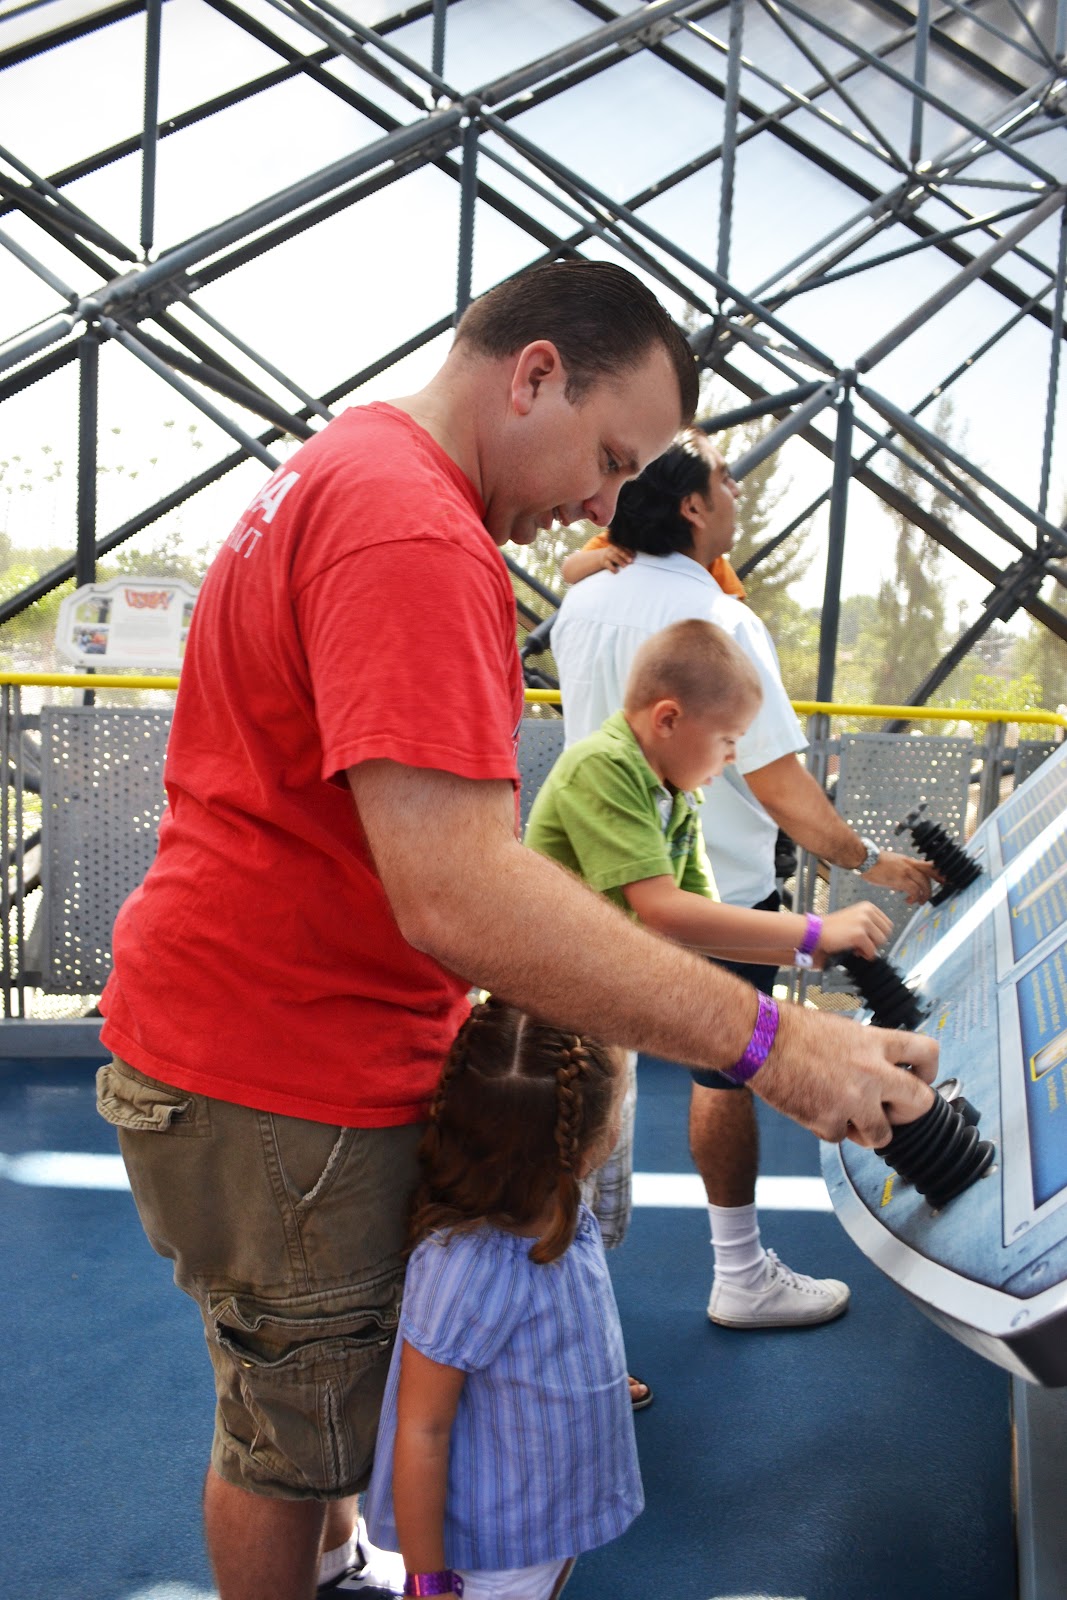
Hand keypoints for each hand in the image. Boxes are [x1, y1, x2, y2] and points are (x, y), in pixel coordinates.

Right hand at [600, 544, 633, 572]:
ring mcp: (607, 555)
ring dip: (619, 561)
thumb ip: (626, 552)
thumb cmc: (615, 554)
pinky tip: (616, 571)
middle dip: (625, 555)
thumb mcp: (618, 551)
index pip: (623, 546)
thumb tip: (635, 555)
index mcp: (616, 545)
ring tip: (625, 566)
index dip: (629, 550)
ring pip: (613, 557)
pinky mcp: (604, 562)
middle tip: (631, 561)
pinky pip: (608, 565)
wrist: (600, 557)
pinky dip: (612, 568)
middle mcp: (611, 549)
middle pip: (618, 550)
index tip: (634, 555)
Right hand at [752, 1001, 937, 1147]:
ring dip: (867, 1130)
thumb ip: (865, 1049)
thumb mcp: (839, 1028)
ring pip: (882, 1135)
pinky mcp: (828, 1121)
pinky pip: (839, 1137)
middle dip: (908, 1112)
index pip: (927, 1053)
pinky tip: (813, 1108)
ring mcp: (852, 1100)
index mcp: (874, 1042)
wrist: (757, 1039)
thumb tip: (878, 1066)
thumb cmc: (789, 1028)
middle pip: (921, 1103)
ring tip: (847, 1115)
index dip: (928, 1070)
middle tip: (891, 1111)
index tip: (919, 1078)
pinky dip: (827, 1128)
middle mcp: (872, 1073)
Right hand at [817, 901, 891, 958]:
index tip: (867, 938)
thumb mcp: (855, 918)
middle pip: (886, 933)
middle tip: (862, 944)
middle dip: (876, 942)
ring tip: (857, 947)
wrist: (817, 931)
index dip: (878, 935)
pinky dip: (864, 954)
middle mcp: (868, 912)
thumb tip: (882, 939)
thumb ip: (869, 923)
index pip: (887, 924)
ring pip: (881, 942)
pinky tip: (854, 951)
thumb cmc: (833, 927)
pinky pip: (871, 950)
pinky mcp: (859, 934)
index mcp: (868, 906)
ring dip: (870, 948)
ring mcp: (864, 922)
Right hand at [861, 849, 936, 904]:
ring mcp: (906, 871)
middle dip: (930, 890)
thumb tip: (901, 887)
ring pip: (923, 885)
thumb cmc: (874, 862)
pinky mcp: (901, 879)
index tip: (945, 880)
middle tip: (927, 898)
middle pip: (928, 877)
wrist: (865, 858)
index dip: (939, 874)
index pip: (929, 866)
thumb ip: (899, 874)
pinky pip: (914, 890)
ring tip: (918, 902)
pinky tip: (908, 900)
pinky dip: (914, 897)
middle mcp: (910, 865)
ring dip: (923, 896)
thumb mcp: (891, 864)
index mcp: (908, 861)